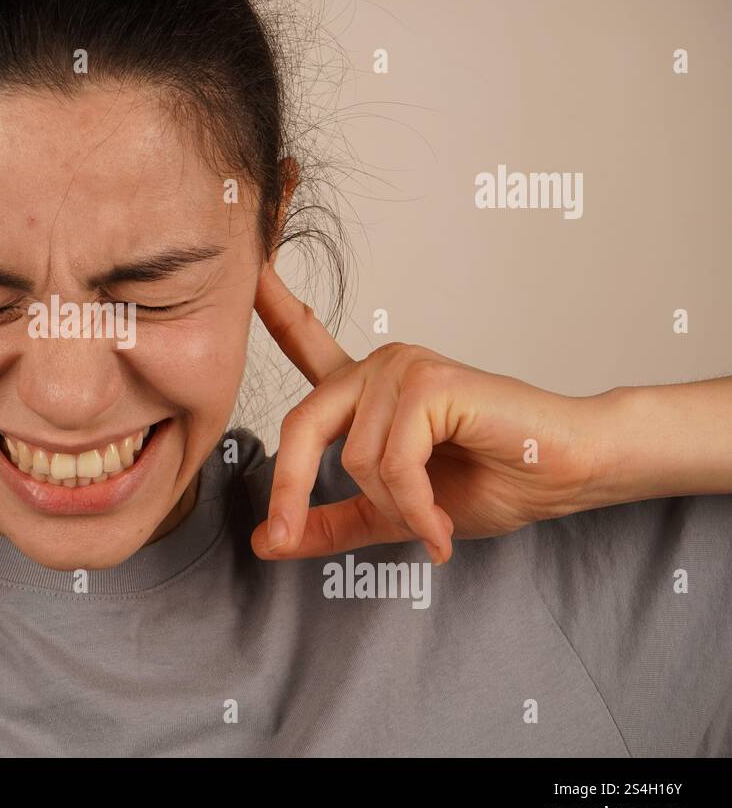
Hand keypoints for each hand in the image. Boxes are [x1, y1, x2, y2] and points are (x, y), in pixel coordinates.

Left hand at [250, 262, 604, 563]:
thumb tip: (265, 542)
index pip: (304, 340)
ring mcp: (403, 367)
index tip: (242, 266)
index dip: (269, 304)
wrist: (566, 476)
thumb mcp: (391, 514)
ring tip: (432, 518)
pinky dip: (415, 507)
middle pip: (299, 426)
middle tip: (284, 537)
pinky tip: (441, 525)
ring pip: (355, 458)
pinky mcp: (430, 382)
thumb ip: (329, 524)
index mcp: (365, 389)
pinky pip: (393, 462)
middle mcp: (378, 367)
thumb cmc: (494, 482)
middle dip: (290, 491)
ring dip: (394, 508)